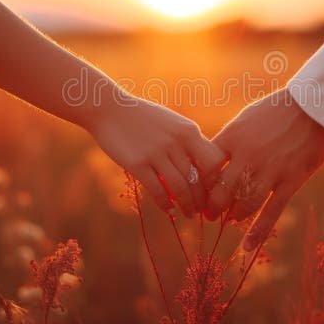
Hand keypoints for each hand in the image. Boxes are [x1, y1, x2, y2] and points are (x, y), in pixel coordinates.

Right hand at [88, 87, 224, 217]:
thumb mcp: (172, 122)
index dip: (214, 180)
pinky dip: (165, 205)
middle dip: (201, 199)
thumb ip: (188, 142)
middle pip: (197, 179)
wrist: (110, 109)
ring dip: (187, 205)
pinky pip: (157, 191)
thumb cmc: (144, 117)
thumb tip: (202, 167)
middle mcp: (176, 142)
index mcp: (189, 131)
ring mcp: (156, 153)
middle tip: (201, 210)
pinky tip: (169, 211)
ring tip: (188, 213)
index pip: (213, 162)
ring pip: (180, 188)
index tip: (210, 190)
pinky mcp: (137, 164)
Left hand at [204, 87, 323, 250]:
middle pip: (220, 192)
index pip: (206, 170)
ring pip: (243, 205)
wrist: (314, 106)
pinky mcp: (290, 181)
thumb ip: (229, 140)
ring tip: (229, 219)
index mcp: (232, 138)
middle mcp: (247, 156)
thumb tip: (212, 157)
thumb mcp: (246, 118)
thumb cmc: (277, 109)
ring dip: (233, 216)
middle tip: (208, 214)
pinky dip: (257, 233)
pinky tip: (247, 247)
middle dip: (212, 207)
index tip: (196, 194)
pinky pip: (271, 212)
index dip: (199, 186)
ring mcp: (269, 171)